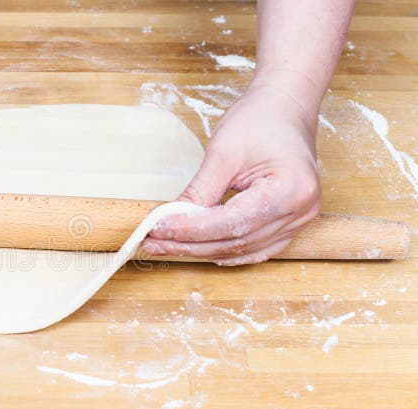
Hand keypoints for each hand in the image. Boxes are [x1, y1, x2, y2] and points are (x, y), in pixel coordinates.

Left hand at [143, 80, 321, 264]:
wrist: (284, 109)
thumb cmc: (259, 121)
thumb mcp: (223, 152)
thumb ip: (200, 191)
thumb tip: (171, 220)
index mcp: (291, 189)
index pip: (233, 222)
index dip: (192, 230)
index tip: (159, 230)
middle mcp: (301, 210)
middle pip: (237, 241)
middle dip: (191, 244)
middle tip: (154, 242)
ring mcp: (299, 220)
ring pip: (242, 250)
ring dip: (202, 251)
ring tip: (167, 245)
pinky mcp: (290, 225)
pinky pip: (255, 249)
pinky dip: (226, 252)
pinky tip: (199, 250)